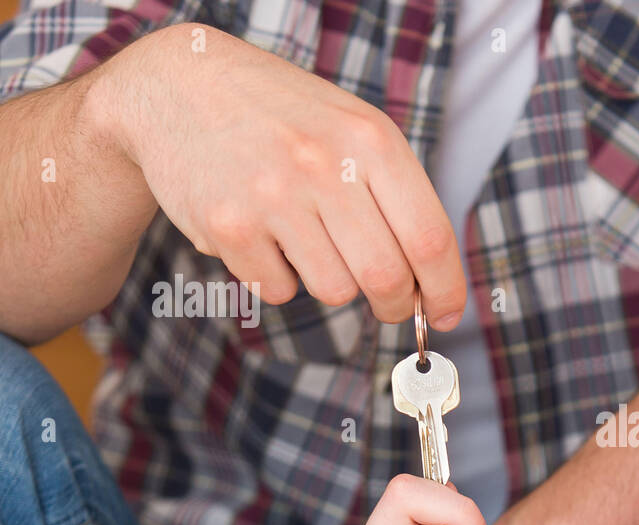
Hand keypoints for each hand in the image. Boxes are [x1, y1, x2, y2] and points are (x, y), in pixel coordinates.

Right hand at [97, 23, 465, 324]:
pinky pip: (277, 290)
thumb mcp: (356, 131)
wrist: (183, 86)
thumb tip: (432, 286)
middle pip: (386, 278)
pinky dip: (277, 276)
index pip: (430, 238)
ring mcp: (272, 195)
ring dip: (331, 281)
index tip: (445, 316)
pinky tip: (264, 233)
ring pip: (334, 290)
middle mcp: (324, 164)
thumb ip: (399, 199)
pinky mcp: (227, 224)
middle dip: (396, 306)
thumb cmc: (289, 119)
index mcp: (371, 140)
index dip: (446, 290)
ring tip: (308, 237)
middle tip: (392, 306)